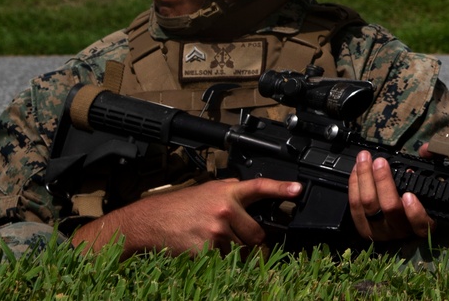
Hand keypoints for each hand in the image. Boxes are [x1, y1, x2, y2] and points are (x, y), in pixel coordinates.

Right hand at [71, 177, 302, 256]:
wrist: (150, 221)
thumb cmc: (178, 207)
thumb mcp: (207, 191)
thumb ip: (230, 192)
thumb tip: (252, 195)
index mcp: (227, 191)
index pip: (260, 186)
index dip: (282, 188)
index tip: (298, 190)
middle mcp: (225, 208)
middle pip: (256, 234)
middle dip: (252, 242)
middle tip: (240, 243)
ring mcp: (217, 230)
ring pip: (241, 251)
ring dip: (234, 254)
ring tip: (213, 243)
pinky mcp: (207, 249)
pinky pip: (224, 262)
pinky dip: (219, 262)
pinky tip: (203, 251)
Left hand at [348, 143, 435, 241]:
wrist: (390, 217)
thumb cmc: (412, 197)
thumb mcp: (424, 185)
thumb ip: (426, 168)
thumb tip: (425, 150)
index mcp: (420, 223)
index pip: (420, 224)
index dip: (415, 212)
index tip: (409, 195)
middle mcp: (400, 230)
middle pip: (389, 208)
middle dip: (382, 181)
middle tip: (380, 162)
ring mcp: (380, 231)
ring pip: (369, 205)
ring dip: (365, 177)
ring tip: (364, 158)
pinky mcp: (363, 228)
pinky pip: (355, 206)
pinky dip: (355, 185)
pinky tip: (357, 169)